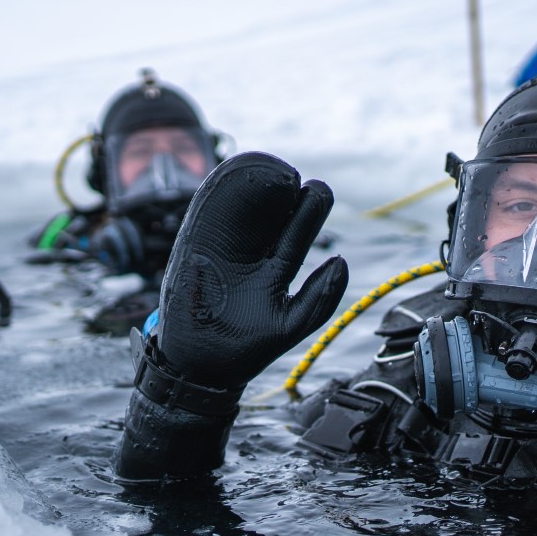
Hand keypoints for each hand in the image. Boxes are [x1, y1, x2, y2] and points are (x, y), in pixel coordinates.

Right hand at [151, 152, 347, 392]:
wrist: (200, 366)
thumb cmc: (246, 349)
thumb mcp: (292, 323)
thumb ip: (320, 297)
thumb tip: (341, 260)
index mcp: (277, 267)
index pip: (297, 229)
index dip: (310, 209)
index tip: (317, 190)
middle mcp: (252, 253)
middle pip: (272, 212)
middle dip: (284, 191)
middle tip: (293, 173)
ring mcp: (222, 249)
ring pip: (240, 208)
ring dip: (253, 187)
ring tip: (269, 169)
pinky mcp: (195, 248)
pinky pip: (205, 215)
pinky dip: (216, 193)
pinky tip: (230, 175)